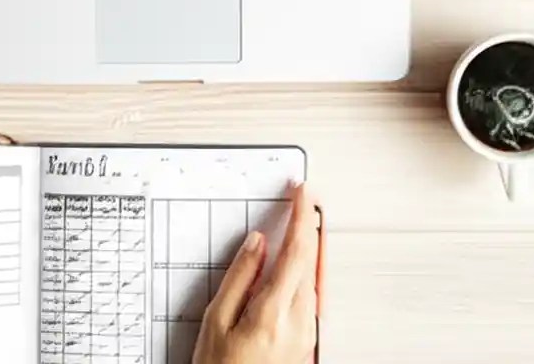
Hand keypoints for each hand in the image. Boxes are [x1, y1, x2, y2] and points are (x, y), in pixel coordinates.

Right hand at [193, 183, 321, 363]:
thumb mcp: (216, 322)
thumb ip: (239, 278)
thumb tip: (257, 245)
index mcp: (273, 313)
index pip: (298, 251)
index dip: (302, 216)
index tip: (302, 191)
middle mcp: (299, 323)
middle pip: (314, 261)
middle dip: (310, 225)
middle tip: (305, 198)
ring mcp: (308, 333)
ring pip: (317, 277)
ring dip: (311, 247)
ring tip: (304, 222)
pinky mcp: (308, 341)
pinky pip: (313, 294)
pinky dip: (310, 270)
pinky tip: (303, 262)